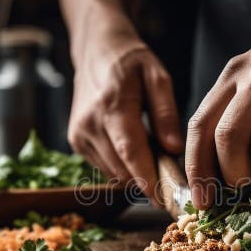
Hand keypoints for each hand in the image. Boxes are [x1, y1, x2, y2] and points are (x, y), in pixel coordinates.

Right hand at [67, 26, 182, 198]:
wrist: (96, 51)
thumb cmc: (132, 62)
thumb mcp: (158, 77)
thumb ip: (166, 114)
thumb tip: (174, 149)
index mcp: (112, 105)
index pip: (130, 152)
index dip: (148, 178)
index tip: (166, 199)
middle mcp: (90, 123)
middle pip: (122, 168)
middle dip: (148, 178)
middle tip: (171, 174)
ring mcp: (79, 134)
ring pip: (113, 172)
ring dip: (135, 172)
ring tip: (152, 152)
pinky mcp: (76, 141)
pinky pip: (104, 167)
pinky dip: (122, 165)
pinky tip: (133, 147)